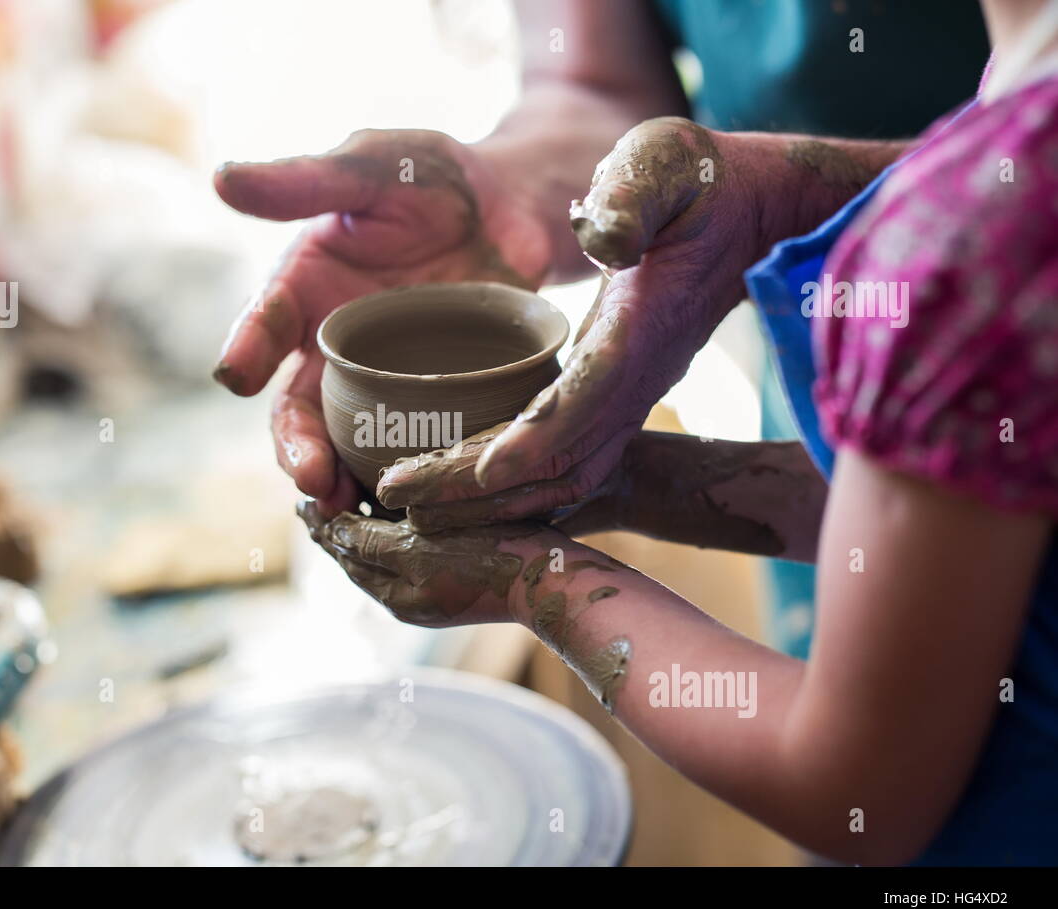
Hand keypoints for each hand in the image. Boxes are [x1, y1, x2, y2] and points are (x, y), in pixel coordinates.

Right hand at [213, 130, 551, 515]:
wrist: (511, 207)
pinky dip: (405, 476)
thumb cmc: (431, 178)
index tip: (236, 374)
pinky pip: (411, 444)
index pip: (265, 323)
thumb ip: (308, 178)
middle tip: (308, 476)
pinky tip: (413, 507)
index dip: (247, 349)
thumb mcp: (373, 166)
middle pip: (299, 405)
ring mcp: (383, 381)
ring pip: (348, 440)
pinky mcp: (432, 401)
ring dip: (342, 477)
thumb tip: (222, 179)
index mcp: (305, 289)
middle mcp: (333, 346)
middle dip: (296, 443)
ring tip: (348, 506)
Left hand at [298, 501, 561, 627]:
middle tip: (316, 496)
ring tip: (349, 499)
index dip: (322, 524)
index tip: (304, 496)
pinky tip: (401, 509)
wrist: (549, 580)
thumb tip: (330, 532)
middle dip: (338, 527)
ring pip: (385, 554)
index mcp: (392, 594)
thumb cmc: (485, 561)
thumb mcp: (416, 550)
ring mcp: (435, 590)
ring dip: (364, 527)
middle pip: (360, 556)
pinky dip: (394, 530)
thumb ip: (369, 542)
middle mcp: (408, 598)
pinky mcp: (460, 577)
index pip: (344, 553)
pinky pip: (413, 551)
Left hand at [377, 119, 893, 523]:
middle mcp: (634, 379)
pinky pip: (562, 457)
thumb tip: (600, 235)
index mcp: (640, 331)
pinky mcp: (613, 395)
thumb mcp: (666, 165)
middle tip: (397, 493)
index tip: (474, 469)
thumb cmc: (699, 183)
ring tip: (412, 502)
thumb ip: (634, 196)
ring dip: (490, 497)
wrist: (751, 215)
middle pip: (559, 458)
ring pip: (561, 472)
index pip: (584, 399)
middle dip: (481, 485)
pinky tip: (456, 482)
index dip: (531, 439)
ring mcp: (626, 394)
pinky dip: (510, 480)